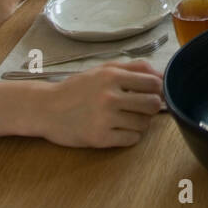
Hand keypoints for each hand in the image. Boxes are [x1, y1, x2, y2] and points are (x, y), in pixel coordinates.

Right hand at [41, 61, 163, 147]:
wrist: (46, 109)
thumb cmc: (77, 88)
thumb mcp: (102, 70)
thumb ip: (132, 68)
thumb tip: (161, 76)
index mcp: (112, 76)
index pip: (153, 83)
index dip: (158, 89)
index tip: (152, 93)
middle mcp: (109, 97)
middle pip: (153, 104)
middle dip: (152, 106)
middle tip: (142, 107)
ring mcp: (105, 119)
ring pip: (144, 124)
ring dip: (141, 122)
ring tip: (128, 118)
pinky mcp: (100, 138)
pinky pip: (132, 139)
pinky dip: (131, 135)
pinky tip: (120, 129)